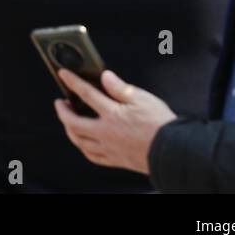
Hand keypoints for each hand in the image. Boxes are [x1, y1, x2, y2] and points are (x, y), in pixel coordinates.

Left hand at [54, 68, 176, 175]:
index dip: (72, 82)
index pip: (86, 94)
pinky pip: (92, 155)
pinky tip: (83, 142)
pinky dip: (83, 147)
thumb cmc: (160, 124)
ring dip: (69, 129)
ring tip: (68, 120)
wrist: (174, 153)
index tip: (63, 74)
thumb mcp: (142, 98)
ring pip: (79, 141)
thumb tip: (105, 76)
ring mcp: (109, 148)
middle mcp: (106, 132)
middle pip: (74, 122)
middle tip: (60, 102)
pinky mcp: (116, 160)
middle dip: (62, 111)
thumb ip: (120, 88)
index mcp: (112, 114)